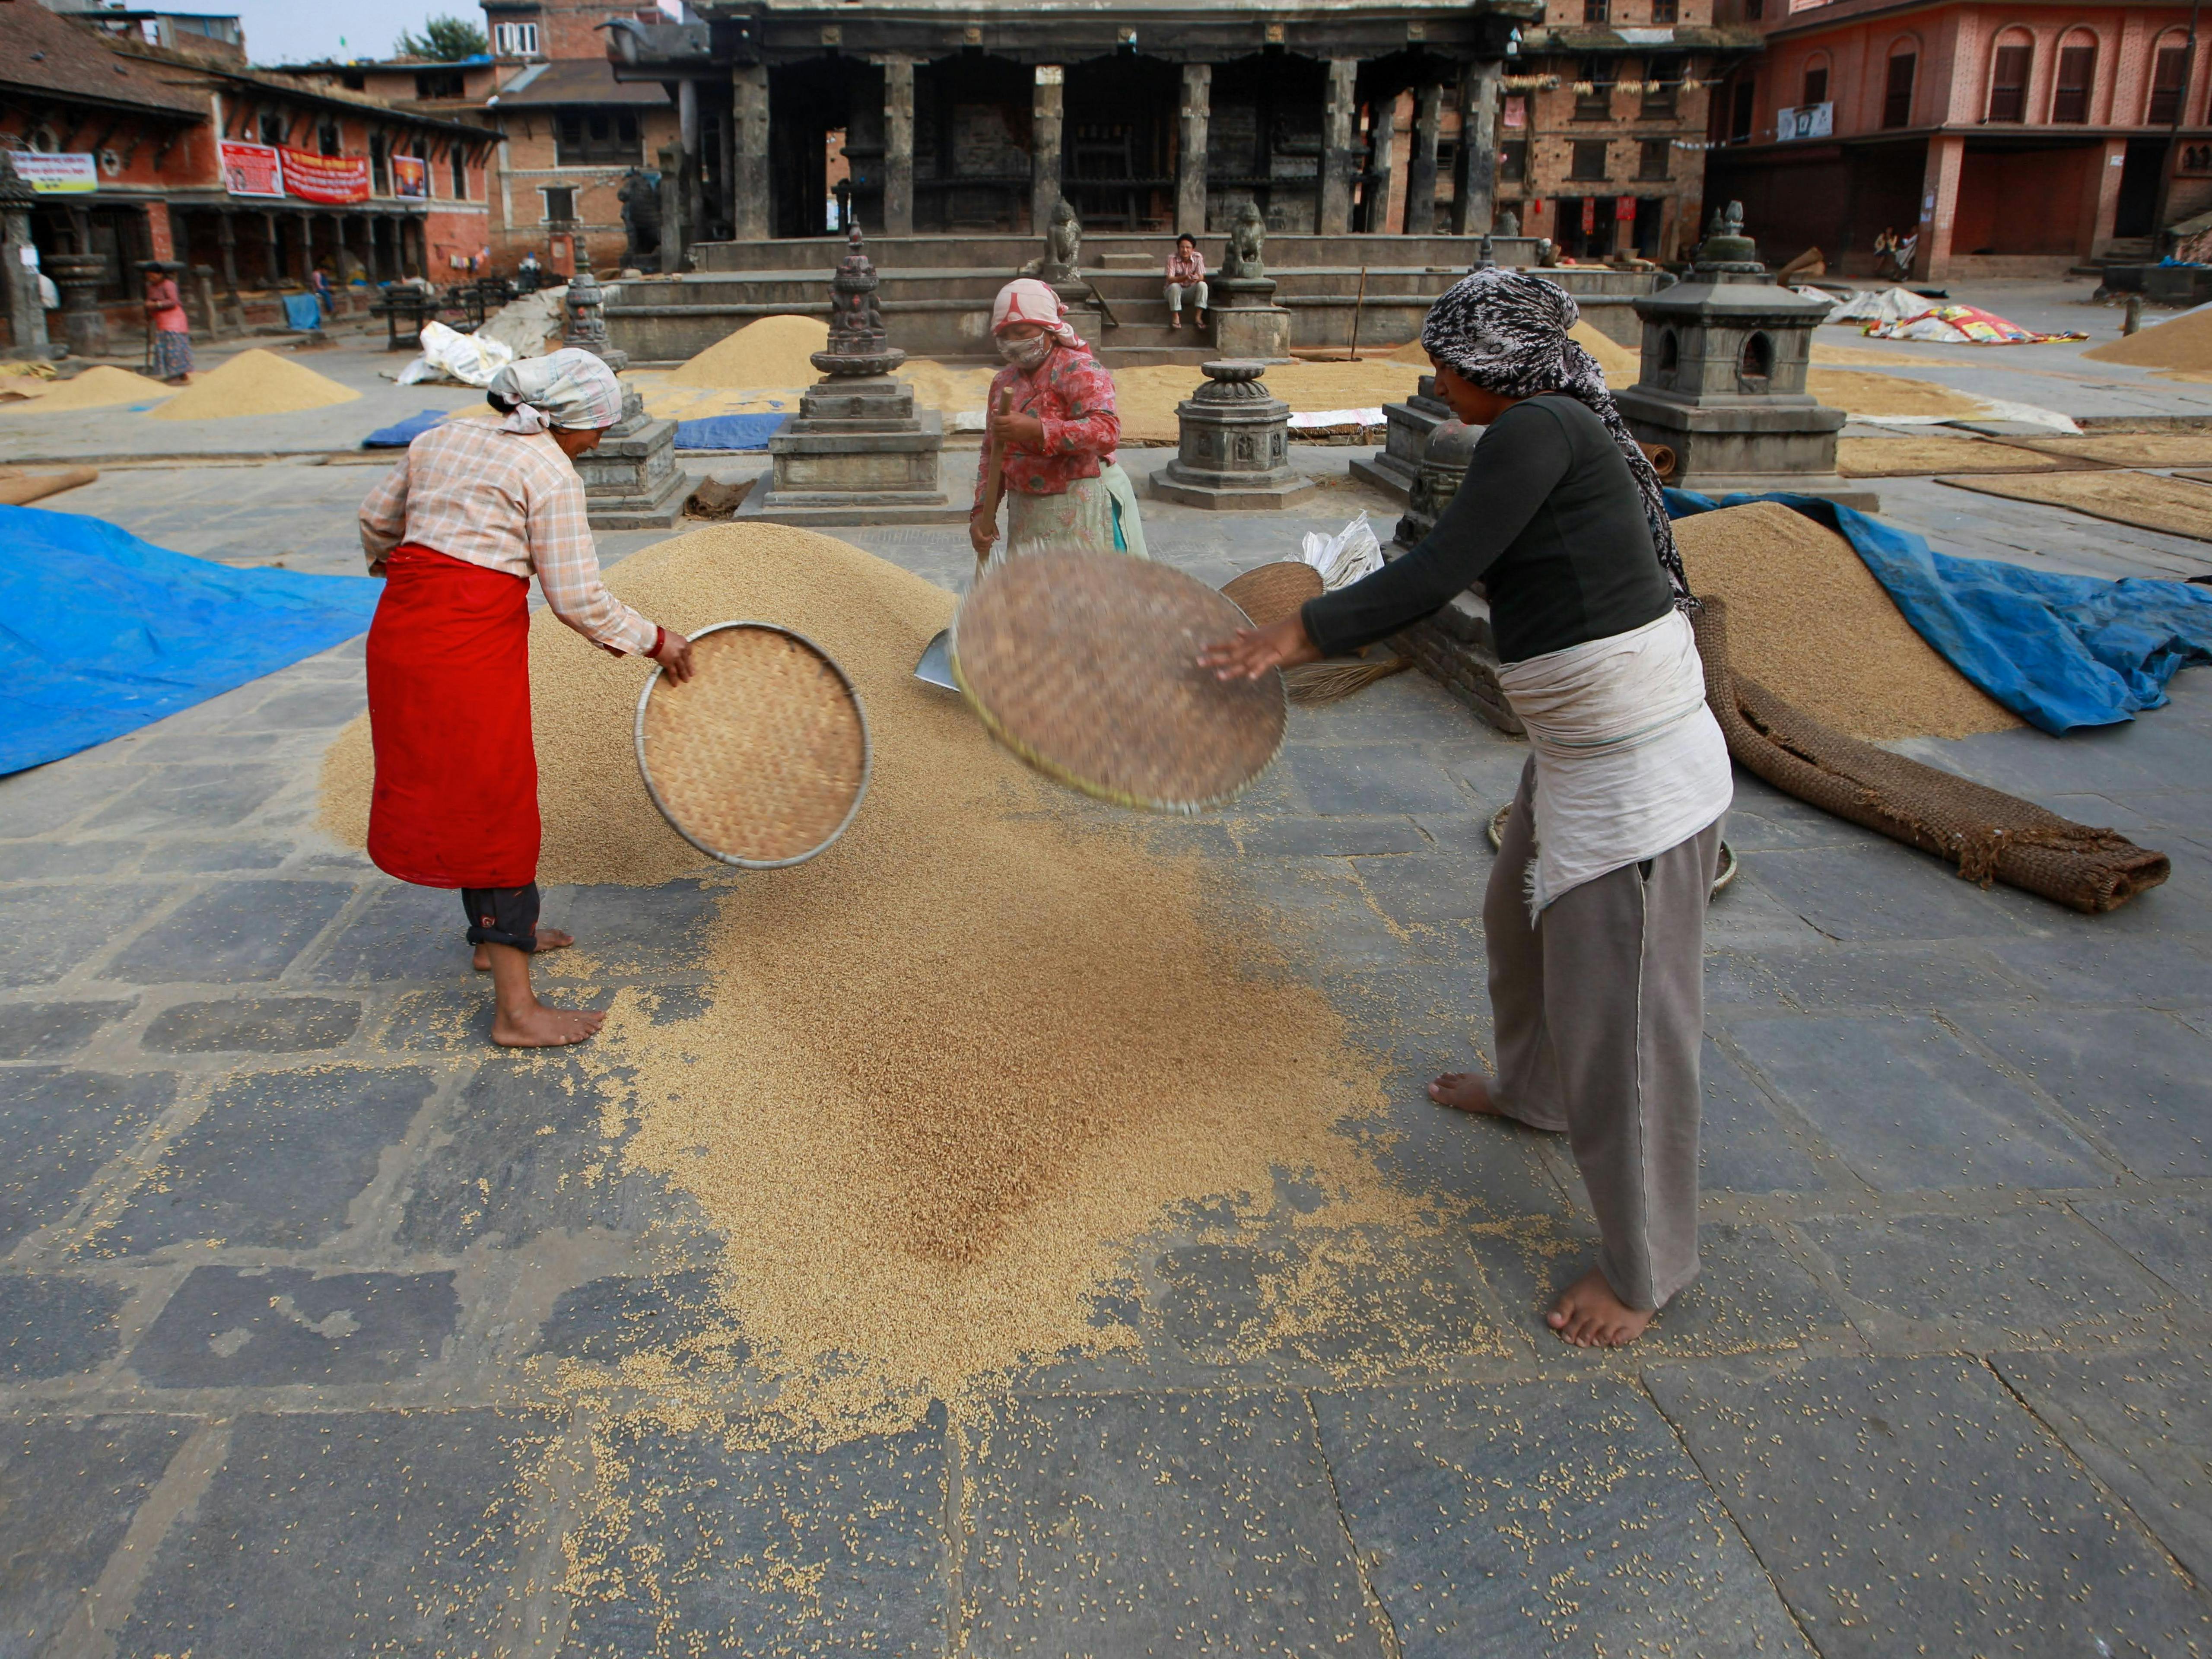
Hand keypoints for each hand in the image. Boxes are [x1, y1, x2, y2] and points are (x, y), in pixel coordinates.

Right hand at [652, 628, 694, 683]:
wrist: (654, 638)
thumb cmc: (660, 635)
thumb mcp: (670, 636)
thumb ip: (674, 642)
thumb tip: (670, 647)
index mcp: (683, 642)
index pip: (689, 649)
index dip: (688, 653)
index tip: (689, 656)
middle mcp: (682, 650)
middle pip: (687, 660)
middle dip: (689, 668)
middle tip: (692, 674)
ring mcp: (677, 657)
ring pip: (682, 668)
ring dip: (684, 675)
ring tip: (686, 680)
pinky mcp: (670, 663)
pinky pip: (673, 673)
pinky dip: (674, 679)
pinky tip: (675, 684)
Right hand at [969, 508, 997, 559]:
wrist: (979, 515)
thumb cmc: (985, 518)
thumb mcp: (991, 523)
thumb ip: (995, 531)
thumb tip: (998, 538)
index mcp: (975, 528)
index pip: (979, 538)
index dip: (986, 540)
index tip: (992, 538)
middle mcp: (971, 533)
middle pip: (977, 543)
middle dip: (985, 545)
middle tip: (992, 541)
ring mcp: (971, 535)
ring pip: (975, 546)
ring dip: (983, 548)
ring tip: (990, 545)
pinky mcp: (972, 537)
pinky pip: (975, 545)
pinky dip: (980, 548)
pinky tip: (986, 547)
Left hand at [990, 407, 1045, 449]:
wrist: (1033, 429)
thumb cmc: (1025, 420)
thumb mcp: (1016, 414)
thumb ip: (1005, 412)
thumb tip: (994, 410)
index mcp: (1011, 419)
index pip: (997, 420)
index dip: (994, 419)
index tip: (994, 419)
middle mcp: (1009, 427)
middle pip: (995, 427)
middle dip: (992, 426)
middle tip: (993, 424)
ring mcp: (1010, 434)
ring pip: (996, 434)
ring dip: (993, 432)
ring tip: (994, 430)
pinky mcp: (1011, 440)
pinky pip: (1000, 439)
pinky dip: (997, 437)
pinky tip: (998, 434)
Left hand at [1197, 614, 1323, 680]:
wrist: (1297, 626)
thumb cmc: (1279, 630)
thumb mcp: (1260, 631)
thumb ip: (1247, 634)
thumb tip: (1236, 631)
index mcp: (1250, 640)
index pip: (1229, 644)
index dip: (1216, 646)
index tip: (1201, 648)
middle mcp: (1253, 646)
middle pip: (1231, 654)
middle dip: (1215, 659)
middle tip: (1199, 662)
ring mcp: (1263, 650)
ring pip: (1245, 662)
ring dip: (1232, 670)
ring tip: (1219, 676)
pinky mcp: (1275, 655)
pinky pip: (1265, 664)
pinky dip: (1258, 670)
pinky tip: (1250, 678)